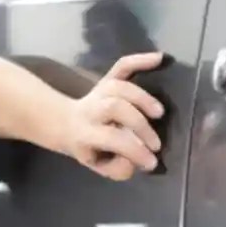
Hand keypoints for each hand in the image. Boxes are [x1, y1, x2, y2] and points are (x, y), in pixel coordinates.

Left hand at [60, 52, 165, 180]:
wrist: (66, 124)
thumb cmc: (89, 148)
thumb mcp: (99, 165)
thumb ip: (119, 168)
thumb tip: (139, 160)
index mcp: (84, 133)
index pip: (111, 138)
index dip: (134, 150)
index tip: (153, 161)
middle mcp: (89, 109)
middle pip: (114, 107)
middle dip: (139, 123)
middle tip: (156, 142)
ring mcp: (98, 92)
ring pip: (118, 87)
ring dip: (142, 98)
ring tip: (159, 113)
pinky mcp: (107, 80)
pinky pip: (121, 66)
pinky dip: (140, 60)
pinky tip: (159, 58)